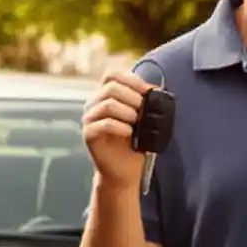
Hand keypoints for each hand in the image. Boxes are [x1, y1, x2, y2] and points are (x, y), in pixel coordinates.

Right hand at [83, 69, 154, 190]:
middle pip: (110, 87)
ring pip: (107, 104)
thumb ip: (145, 102)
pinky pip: (103, 124)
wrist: (124, 171)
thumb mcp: (143, 118)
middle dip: (132, 96)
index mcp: (105, 95)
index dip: (132, 79)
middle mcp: (94, 104)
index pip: (112, 75)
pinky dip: (119, 126)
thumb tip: (158, 89)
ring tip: (138, 120)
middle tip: (144, 108)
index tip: (150, 90)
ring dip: (127, 110)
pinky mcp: (89, 135)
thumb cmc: (134, 143)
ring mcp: (90, 119)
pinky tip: (130, 132)